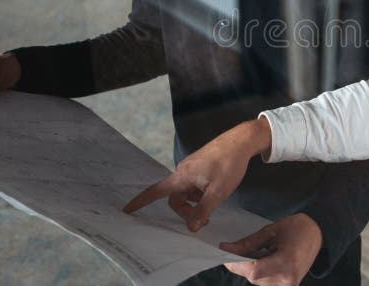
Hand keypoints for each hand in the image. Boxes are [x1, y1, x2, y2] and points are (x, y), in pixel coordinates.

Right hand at [122, 117, 272, 230]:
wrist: (242, 140)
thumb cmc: (229, 164)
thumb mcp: (218, 192)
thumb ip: (203, 211)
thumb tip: (190, 228)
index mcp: (181, 176)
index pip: (155, 192)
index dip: (140, 202)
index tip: (126, 210)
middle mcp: (183, 171)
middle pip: (176, 198)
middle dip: (187, 210)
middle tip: (206, 219)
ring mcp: (192, 167)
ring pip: (188, 192)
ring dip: (197, 201)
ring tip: (216, 200)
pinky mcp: (201, 164)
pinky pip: (195, 184)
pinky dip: (202, 192)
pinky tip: (217, 190)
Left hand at [222, 213, 322, 285]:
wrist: (318, 233)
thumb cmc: (297, 227)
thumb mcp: (271, 231)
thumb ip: (249, 243)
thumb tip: (227, 249)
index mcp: (286, 263)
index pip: (253, 269)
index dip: (236, 263)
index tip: (224, 251)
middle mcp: (287, 279)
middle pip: (254, 276)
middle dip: (240, 263)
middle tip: (232, 249)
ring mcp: (288, 285)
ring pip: (257, 280)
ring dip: (249, 267)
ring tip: (253, 251)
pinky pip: (265, 281)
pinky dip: (259, 271)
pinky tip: (261, 258)